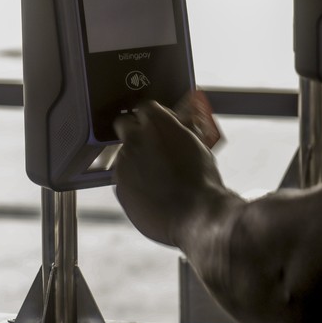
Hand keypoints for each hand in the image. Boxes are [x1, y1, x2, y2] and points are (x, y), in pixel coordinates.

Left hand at [113, 101, 230, 246]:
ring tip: (159, 177)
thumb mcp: (199, 145)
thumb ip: (185, 128)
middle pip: (124, 124)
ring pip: (124, 154)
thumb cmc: (202, 181)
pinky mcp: (119, 187)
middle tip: (151, 144)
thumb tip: (182, 119)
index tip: (161, 126)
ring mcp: (124, 164)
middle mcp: (135, 139)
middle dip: (135, 130)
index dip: (154, 117)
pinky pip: (123, 178)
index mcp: (157, 124)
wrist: (196, 215)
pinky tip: (153, 191)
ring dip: (136, 159)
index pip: (146, 107)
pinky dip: (134, 181)